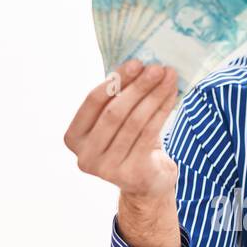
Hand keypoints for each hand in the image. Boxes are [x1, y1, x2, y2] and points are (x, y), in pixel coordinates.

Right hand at [64, 59, 181, 201]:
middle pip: (114, 113)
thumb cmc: (129, 143)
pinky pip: (149, 134)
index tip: (136, 63)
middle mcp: (85, 156)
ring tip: (169, 78)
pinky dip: (162, 111)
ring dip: (154, 96)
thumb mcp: (115, 121)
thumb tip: (139, 63)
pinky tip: (172, 96)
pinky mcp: (130, 174)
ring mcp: (107, 169)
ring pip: (134, 123)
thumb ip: (116, 98)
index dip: (115, 81)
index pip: (92, 102)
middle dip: (138, 87)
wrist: (146, 183)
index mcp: (74, 138)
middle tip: (157, 68)